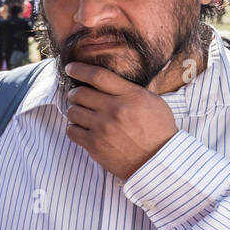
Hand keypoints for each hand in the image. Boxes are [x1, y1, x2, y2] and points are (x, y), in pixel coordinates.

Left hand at [62, 61, 178, 178]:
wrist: (159, 161)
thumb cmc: (158, 130)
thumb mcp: (153, 102)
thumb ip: (129, 90)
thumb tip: (105, 81)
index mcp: (131, 96)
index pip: (98, 76)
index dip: (80, 69)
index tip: (71, 68)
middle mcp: (115, 110)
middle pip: (79, 93)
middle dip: (75, 93)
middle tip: (78, 96)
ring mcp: (103, 128)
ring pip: (72, 111)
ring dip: (75, 111)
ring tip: (83, 114)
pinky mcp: (94, 145)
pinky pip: (71, 130)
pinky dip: (74, 128)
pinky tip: (83, 128)